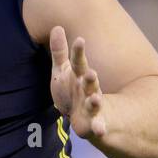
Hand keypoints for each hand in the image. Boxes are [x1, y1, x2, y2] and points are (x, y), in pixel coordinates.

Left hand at [49, 25, 106, 139]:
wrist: (86, 117)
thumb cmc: (72, 90)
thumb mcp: (63, 71)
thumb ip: (59, 52)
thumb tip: (56, 27)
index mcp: (80, 76)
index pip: (78, 63)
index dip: (78, 53)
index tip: (79, 40)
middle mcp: (89, 90)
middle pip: (90, 83)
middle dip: (90, 79)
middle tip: (90, 73)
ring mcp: (93, 107)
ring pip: (95, 103)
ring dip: (95, 101)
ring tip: (96, 99)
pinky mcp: (94, 124)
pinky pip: (98, 126)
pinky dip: (100, 128)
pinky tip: (100, 130)